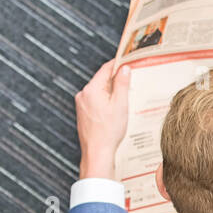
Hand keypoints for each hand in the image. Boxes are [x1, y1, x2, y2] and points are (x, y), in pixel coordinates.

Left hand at [76, 59, 131, 179]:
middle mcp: (83, 95)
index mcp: (91, 90)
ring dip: (111, 93)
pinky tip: (115, 112)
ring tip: (124, 101)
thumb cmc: (109, 131)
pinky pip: (96, 102)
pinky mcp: (82, 114)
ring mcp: (81, 105)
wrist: (97, 152)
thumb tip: (124, 68)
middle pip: (102, 81)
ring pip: (99, 92)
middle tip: (131, 82)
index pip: (105, 70)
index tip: (127, 60)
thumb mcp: (120, 105)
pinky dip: (106, 103)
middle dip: (116, 81)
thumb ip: (122, 84)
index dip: (117, 64)